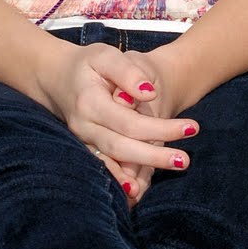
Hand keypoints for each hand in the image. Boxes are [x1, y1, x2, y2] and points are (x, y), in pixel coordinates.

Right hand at [36, 40, 199, 206]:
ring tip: (164, 178)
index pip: (129, 122)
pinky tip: (138, 192)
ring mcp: (83, 141)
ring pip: (113, 162)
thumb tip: (149, 94)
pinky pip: (105, 168)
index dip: (160, 128)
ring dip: (139, 173)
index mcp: (90, 103)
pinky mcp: (87, 149)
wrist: (56, 77)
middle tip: (185, 160)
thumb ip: (128, 72)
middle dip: (155, 157)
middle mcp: (84, 127)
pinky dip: (120, 180)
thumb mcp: (106, 56)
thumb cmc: (87, 65)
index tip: (191, 128)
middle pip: (122, 147)